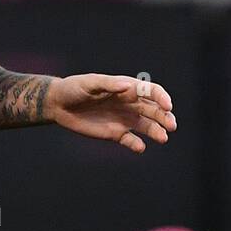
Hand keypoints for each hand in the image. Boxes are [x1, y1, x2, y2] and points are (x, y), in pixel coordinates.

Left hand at [46, 74, 175, 152]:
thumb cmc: (74, 88)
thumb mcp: (90, 83)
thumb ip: (109, 84)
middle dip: (165, 117)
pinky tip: (140, 147)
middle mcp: (130, 103)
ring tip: (163, 138)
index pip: (151, 91)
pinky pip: (131, 141)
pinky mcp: (115, 133)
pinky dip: (137, 145)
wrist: (59, 104)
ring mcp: (124, 119)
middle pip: (154, 110)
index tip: (167, 106)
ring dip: (157, 131)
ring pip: (147, 126)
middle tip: (171, 126)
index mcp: (127, 88)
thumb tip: (128, 86)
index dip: (162, 98)